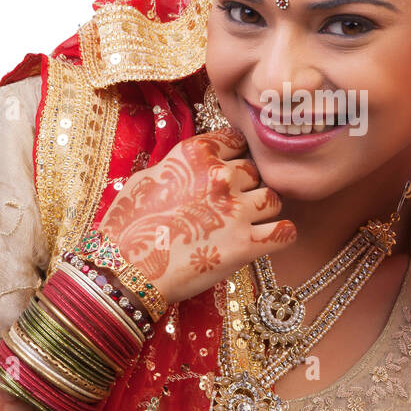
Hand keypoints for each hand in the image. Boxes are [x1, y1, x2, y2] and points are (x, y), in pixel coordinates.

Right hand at [94, 127, 295, 304]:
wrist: (125, 269)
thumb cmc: (127, 226)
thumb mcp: (147, 179)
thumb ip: (179, 166)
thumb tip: (195, 166)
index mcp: (195, 155)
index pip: (236, 140)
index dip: (235, 156)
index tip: (230, 170)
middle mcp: (220, 176)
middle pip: (255, 172)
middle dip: (247, 186)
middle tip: (232, 204)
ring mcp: (236, 210)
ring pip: (274, 199)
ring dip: (265, 210)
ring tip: (250, 222)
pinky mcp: (245, 245)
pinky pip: (285, 232)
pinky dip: (283, 234)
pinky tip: (273, 237)